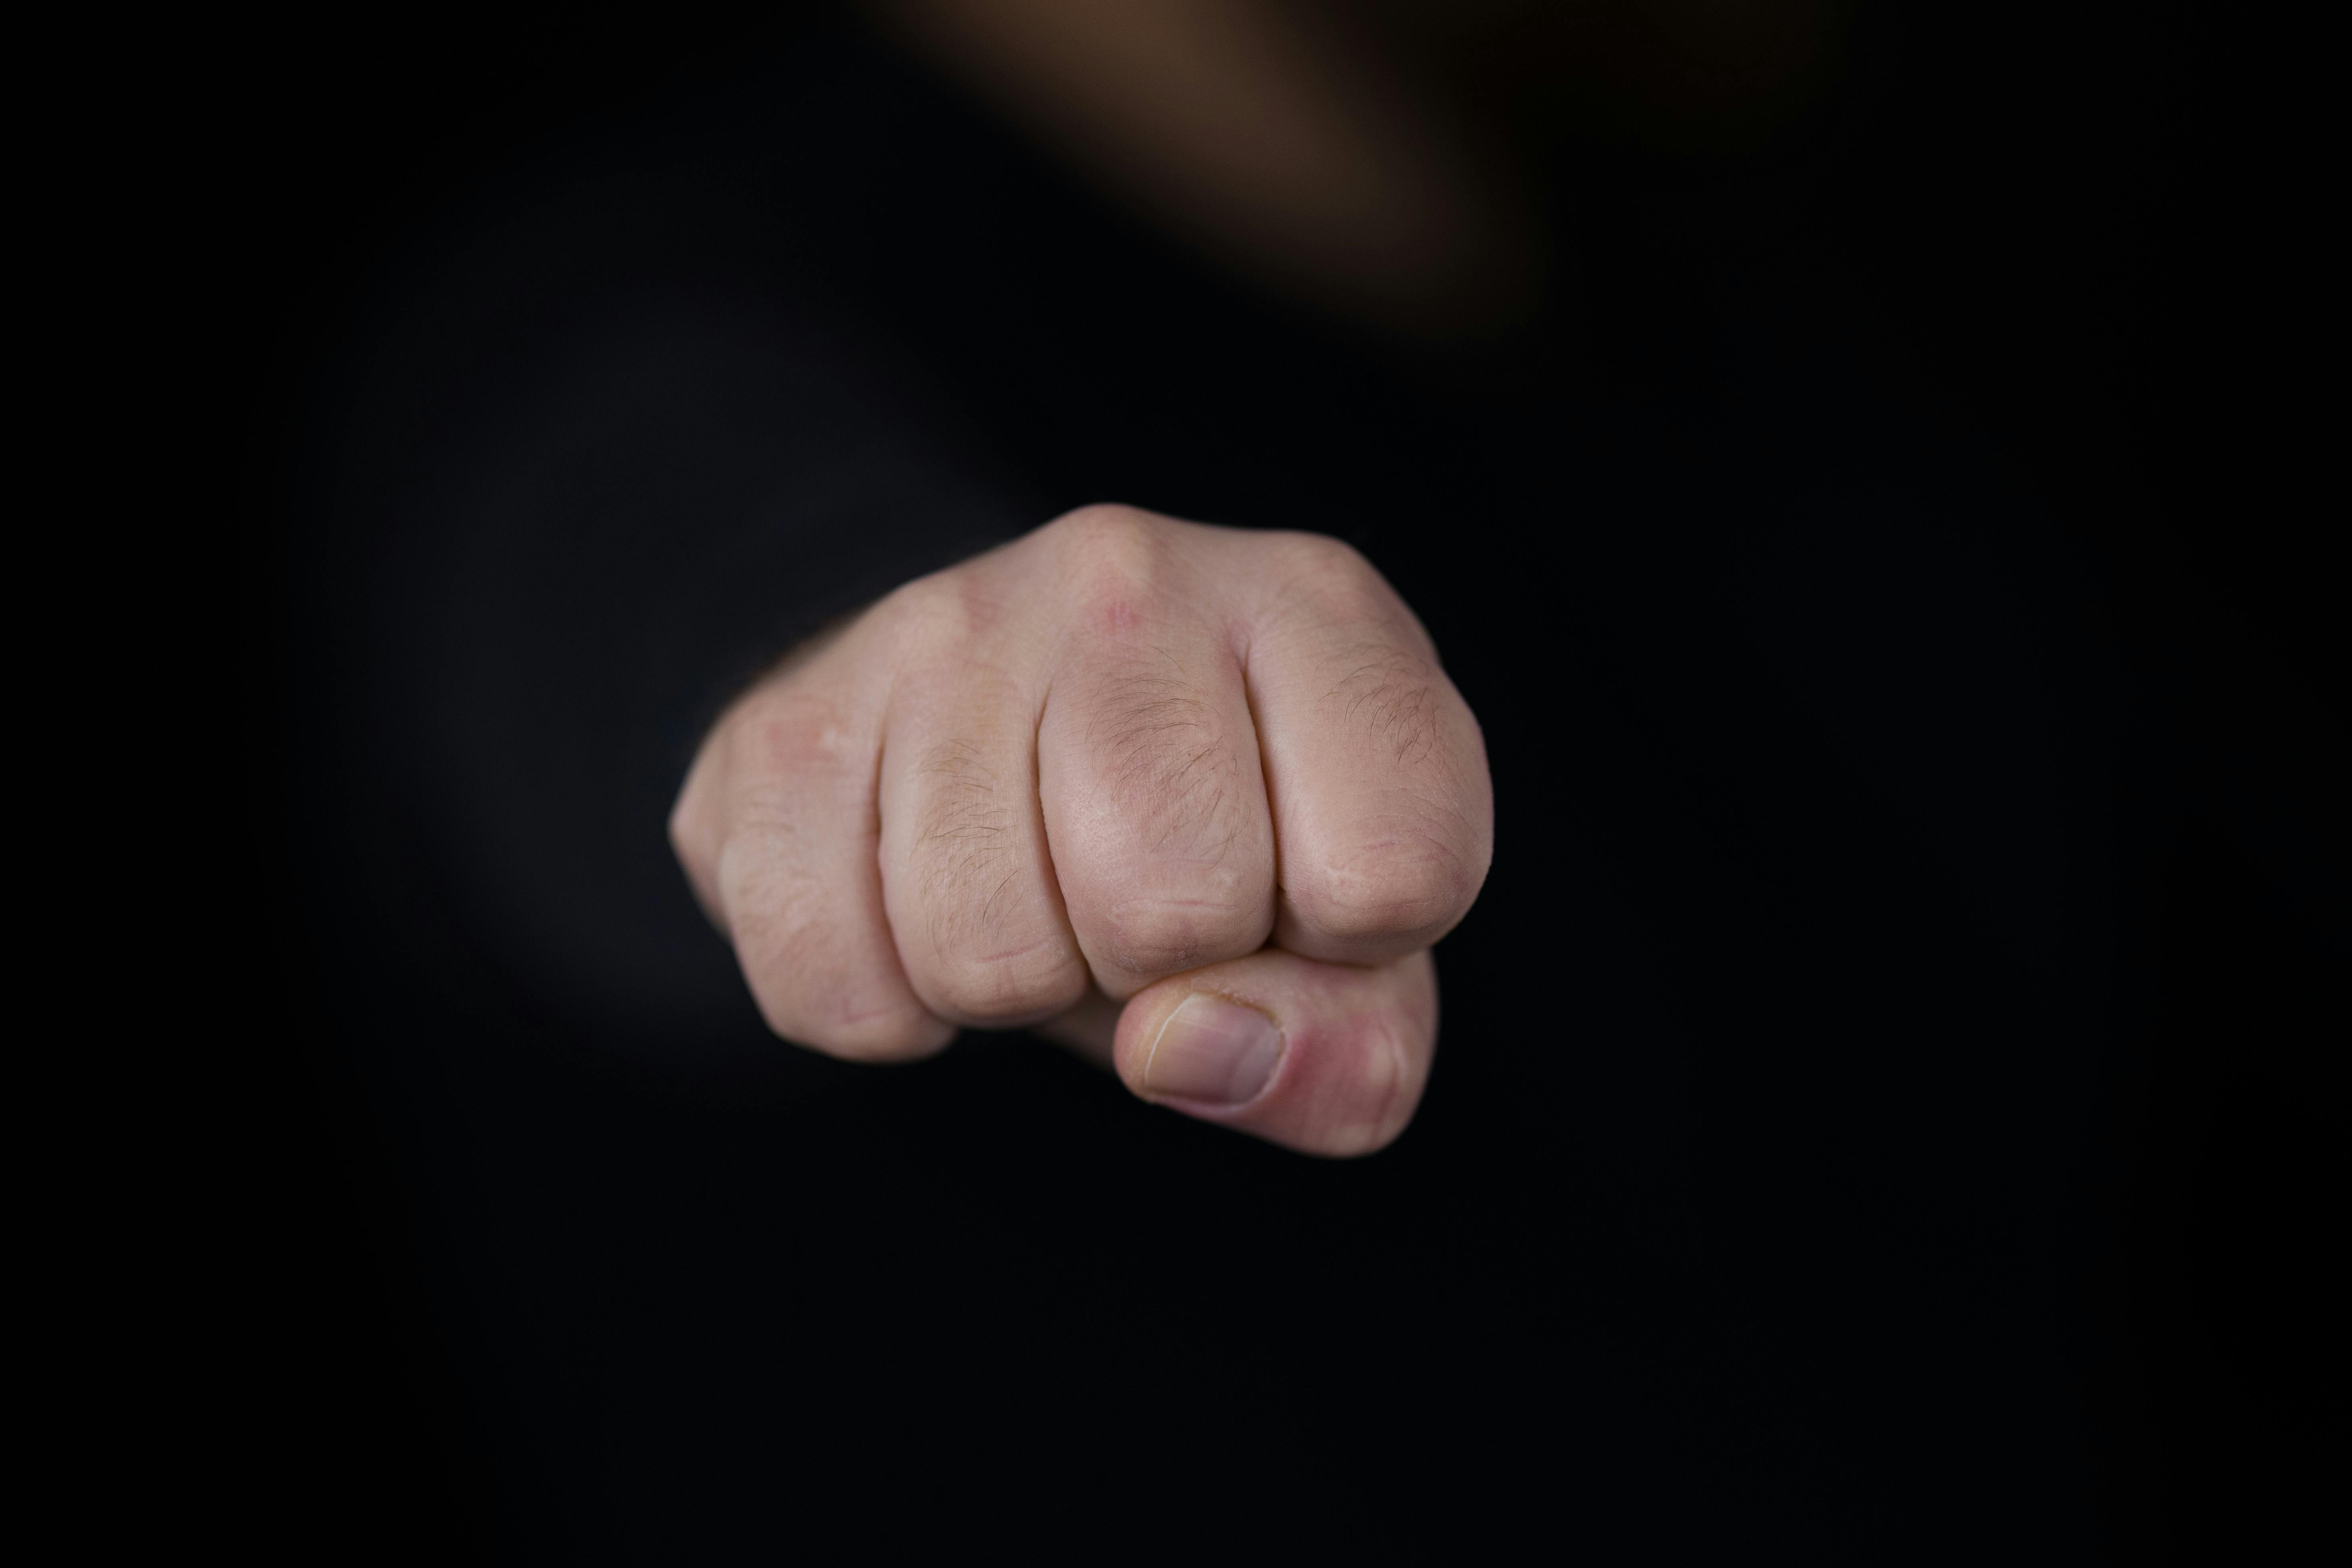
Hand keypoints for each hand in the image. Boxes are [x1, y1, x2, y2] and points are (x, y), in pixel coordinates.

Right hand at [669, 506, 1491, 1153]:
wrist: (1001, 723)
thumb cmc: (1215, 838)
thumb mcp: (1351, 951)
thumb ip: (1351, 1048)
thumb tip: (1184, 1047)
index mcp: (1320, 614)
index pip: (1390, 873)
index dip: (1344, 951)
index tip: (1299, 895)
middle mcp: (1132, 579)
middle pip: (1170, 907)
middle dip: (1162, 969)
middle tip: (1143, 903)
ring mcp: (943, 628)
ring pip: (987, 954)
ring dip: (1018, 988)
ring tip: (1035, 888)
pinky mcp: (788, 719)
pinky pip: (834, 985)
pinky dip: (885, 1007)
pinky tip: (917, 905)